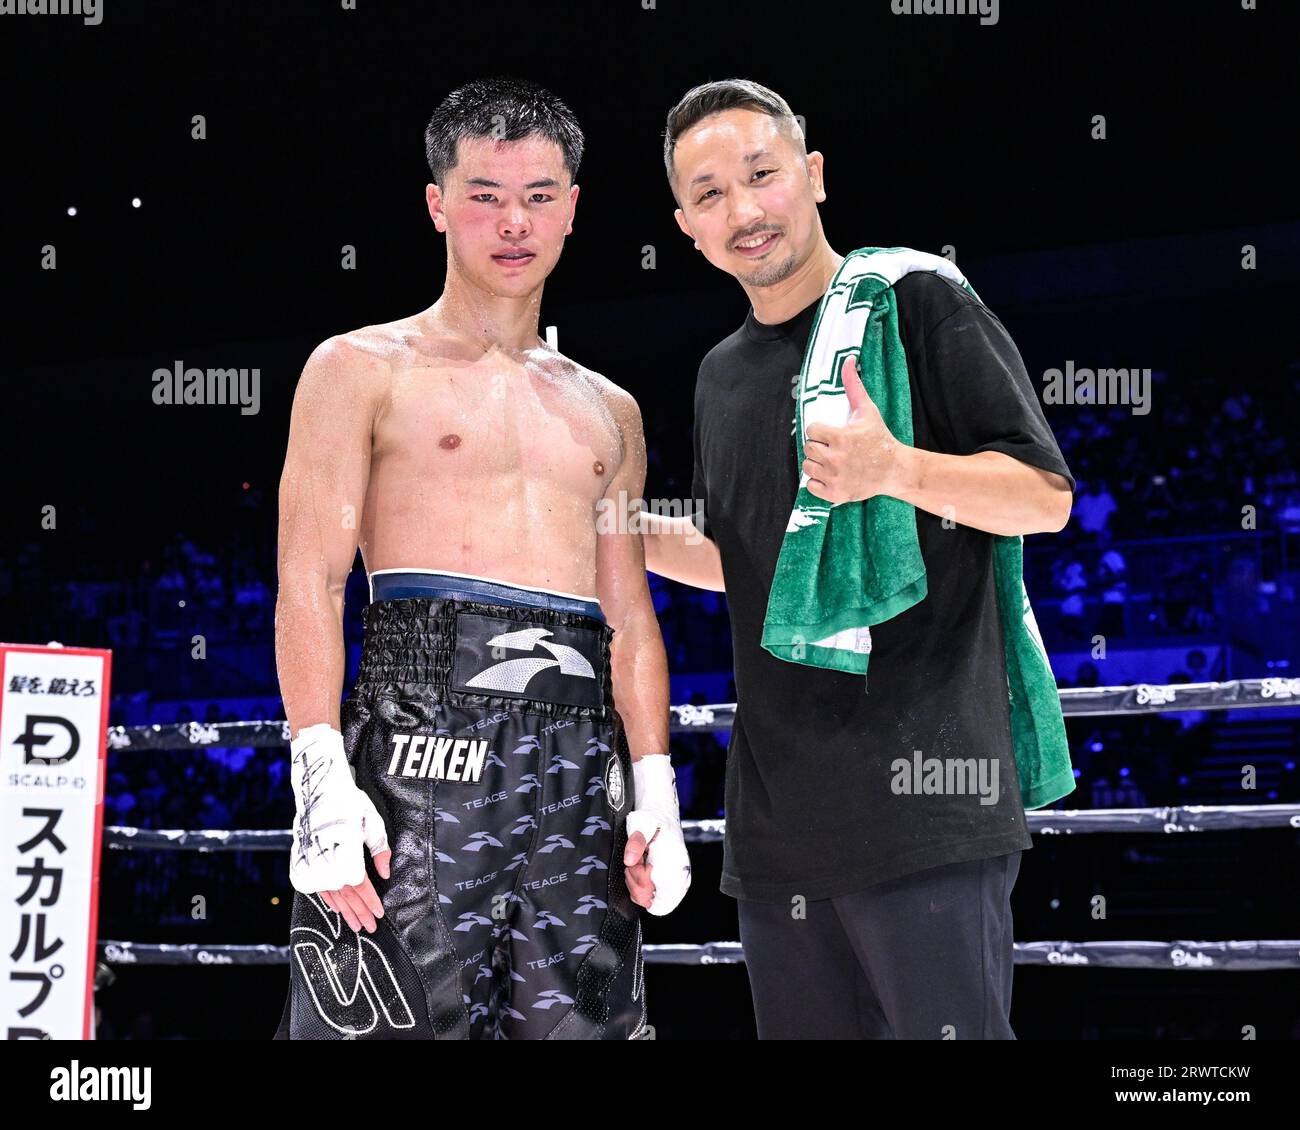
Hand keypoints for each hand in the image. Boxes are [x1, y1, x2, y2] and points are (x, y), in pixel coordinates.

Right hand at [289, 724, 391, 932]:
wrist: (318, 791)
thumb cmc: (349, 804)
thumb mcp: (373, 823)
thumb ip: (381, 851)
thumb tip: (386, 873)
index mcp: (346, 858)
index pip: (362, 888)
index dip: (371, 903)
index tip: (380, 915)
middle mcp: (327, 866)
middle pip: (347, 897)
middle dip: (359, 914)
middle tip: (370, 928)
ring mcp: (313, 867)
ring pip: (332, 897)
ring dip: (345, 912)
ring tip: (355, 925)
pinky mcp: (303, 865)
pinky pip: (318, 889)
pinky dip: (329, 900)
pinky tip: (337, 908)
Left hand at [623, 754, 690, 915]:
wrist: (661, 811)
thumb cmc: (651, 817)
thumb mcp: (639, 823)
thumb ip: (635, 842)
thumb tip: (630, 861)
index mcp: (674, 864)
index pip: (657, 900)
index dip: (640, 887)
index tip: (635, 866)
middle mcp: (681, 876)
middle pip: (654, 904)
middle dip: (638, 886)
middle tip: (635, 863)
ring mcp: (681, 880)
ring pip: (656, 902)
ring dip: (641, 885)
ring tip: (639, 863)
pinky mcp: (677, 881)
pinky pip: (659, 898)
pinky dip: (646, 886)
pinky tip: (643, 869)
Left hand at [802, 353, 910, 503]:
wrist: (894, 470)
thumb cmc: (879, 438)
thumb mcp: (867, 410)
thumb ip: (853, 385)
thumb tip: (848, 359)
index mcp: (841, 438)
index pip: (812, 430)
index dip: (821, 430)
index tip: (832, 433)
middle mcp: (836, 459)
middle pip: (808, 448)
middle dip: (819, 446)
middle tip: (834, 447)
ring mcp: (835, 478)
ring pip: (807, 466)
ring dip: (817, 463)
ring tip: (833, 460)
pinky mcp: (835, 494)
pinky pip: (810, 486)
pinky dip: (818, 481)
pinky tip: (831, 474)